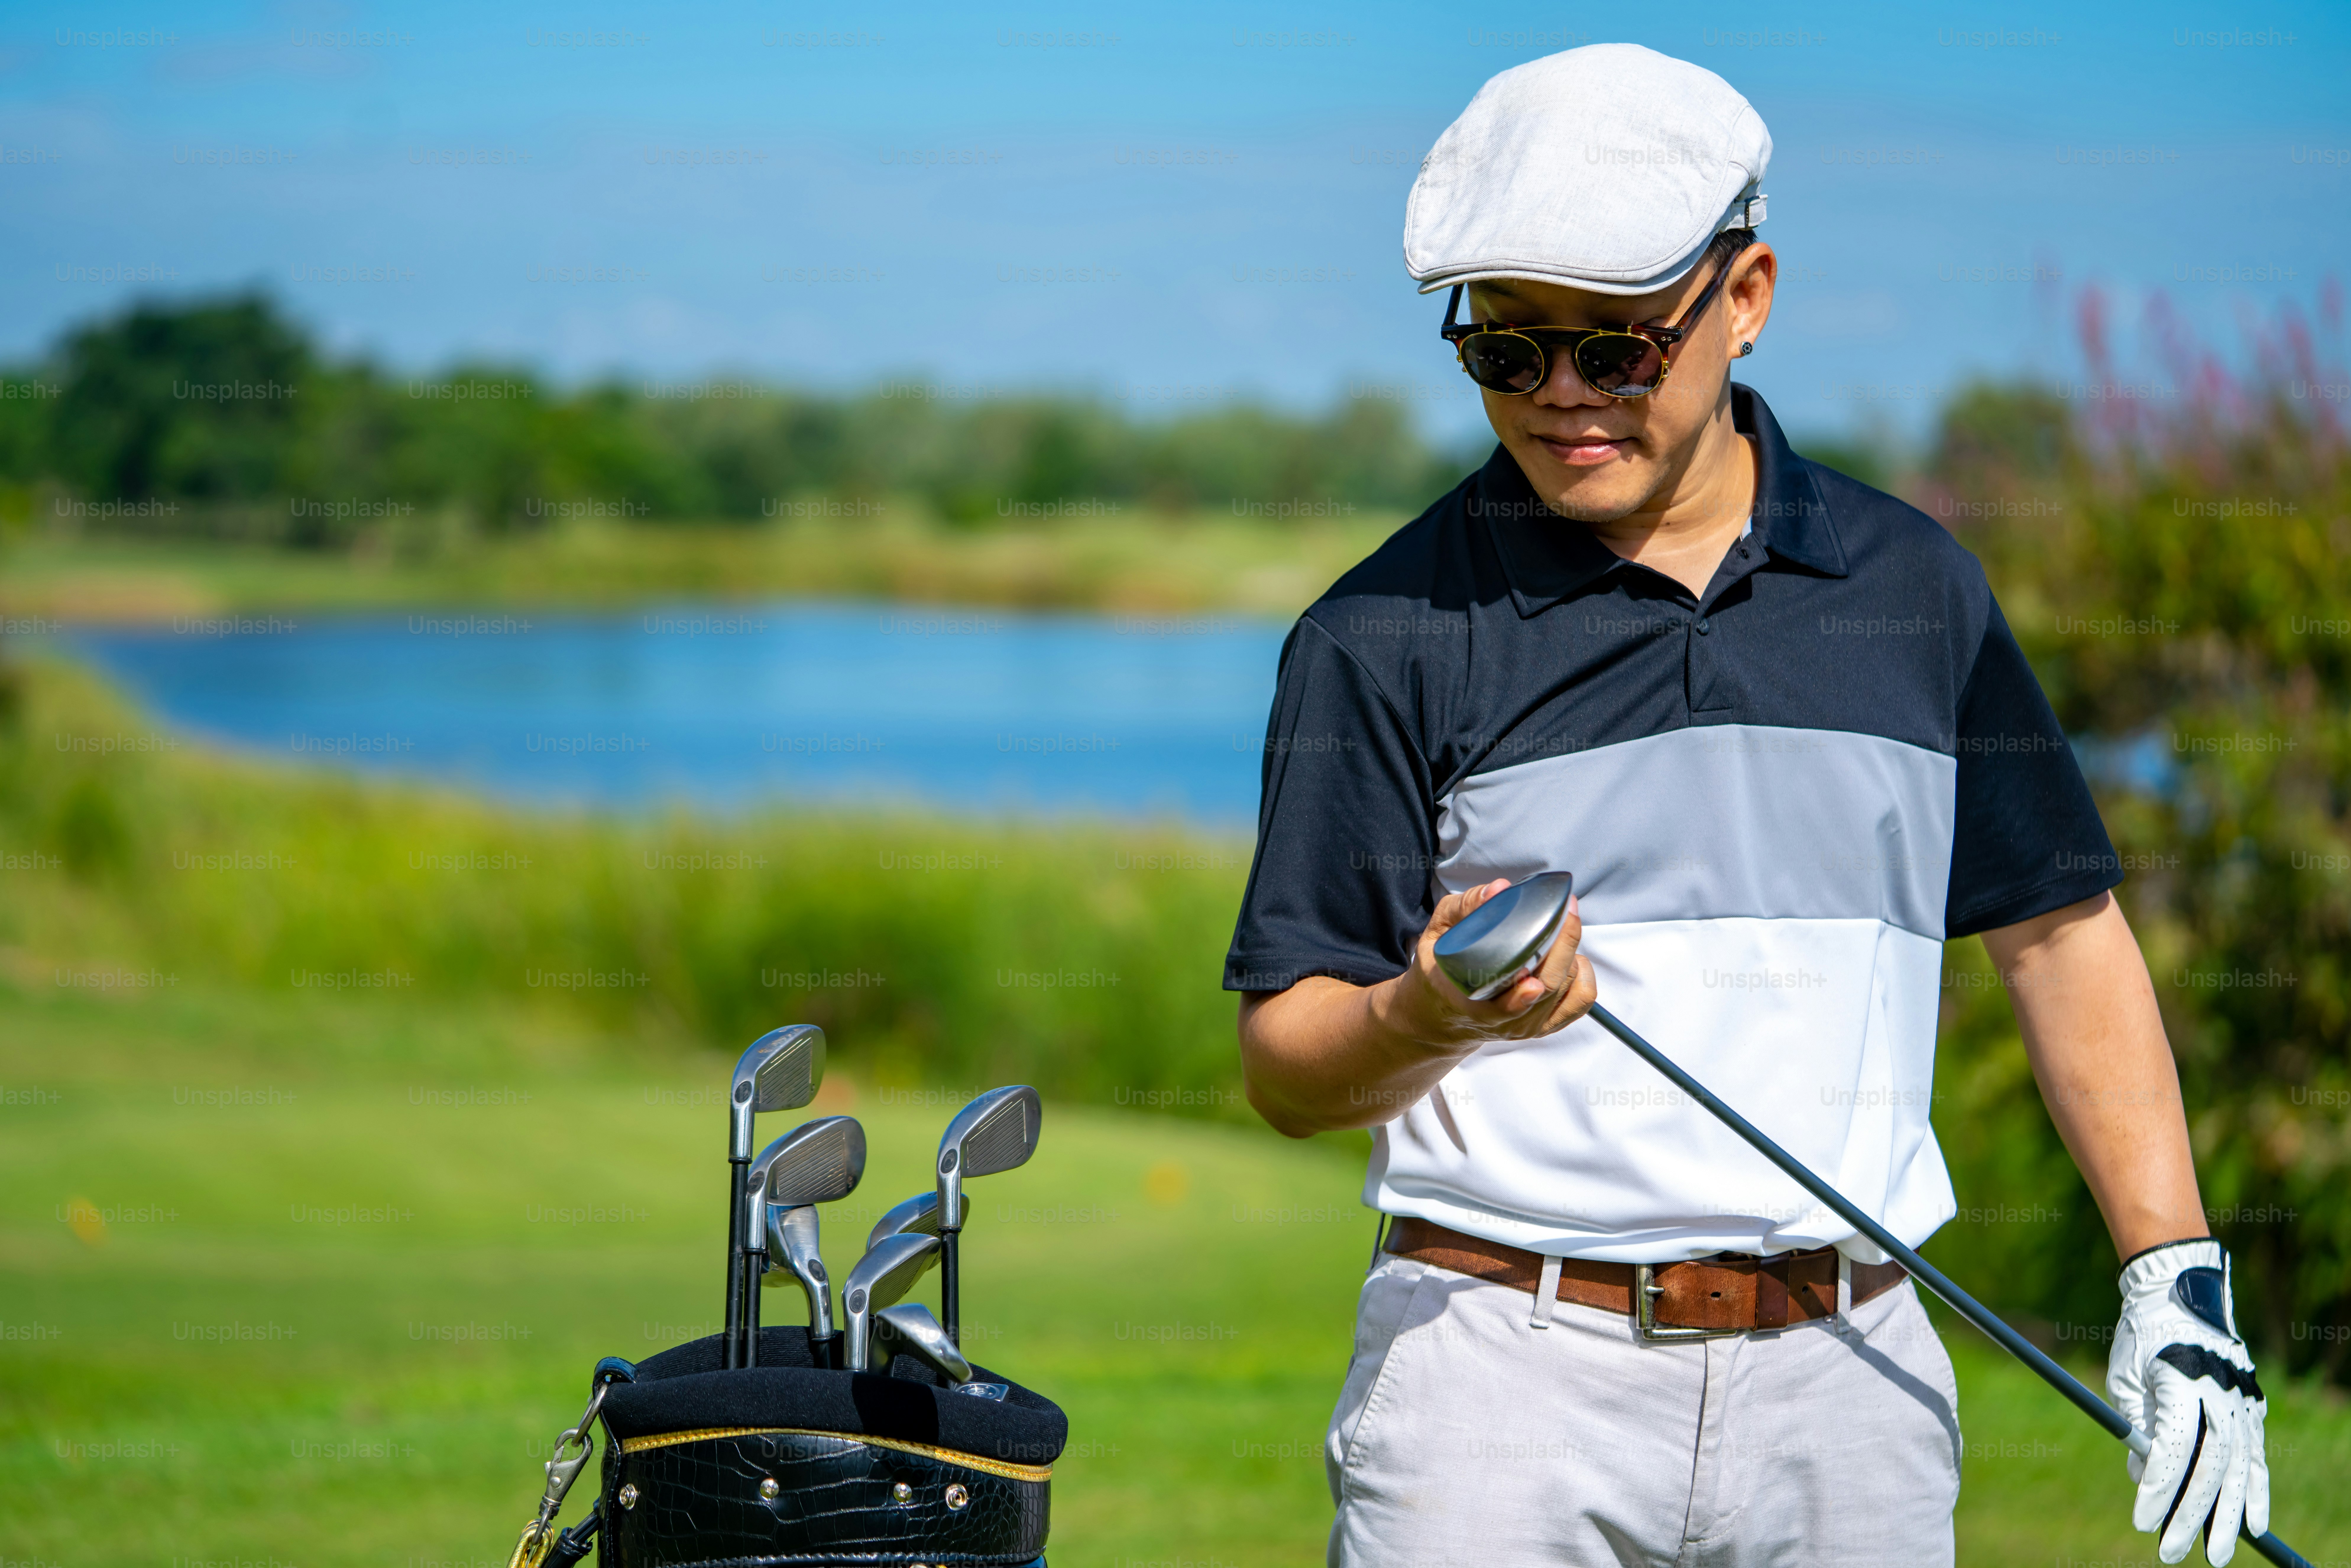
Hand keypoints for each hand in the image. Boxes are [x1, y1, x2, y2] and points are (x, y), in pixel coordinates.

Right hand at [1376, 878, 1597, 1051]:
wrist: (1445, 1012)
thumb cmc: (1442, 969)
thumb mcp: (1437, 933)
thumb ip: (1463, 909)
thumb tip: (1499, 889)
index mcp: (1468, 1003)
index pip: (1501, 1009)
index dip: (1519, 999)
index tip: (1533, 982)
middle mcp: (1503, 1022)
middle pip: (1547, 985)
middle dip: (1562, 943)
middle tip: (1566, 907)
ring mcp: (1529, 1026)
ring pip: (1566, 985)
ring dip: (1569, 951)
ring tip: (1559, 926)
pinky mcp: (1548, 1025)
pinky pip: (1581, 999)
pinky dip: (1583, 973)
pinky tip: (1569, 955)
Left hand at [2107, 1238, 2268, 1564]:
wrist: (2179, 1295)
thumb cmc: (2141, 1336)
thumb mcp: (2124, 1377)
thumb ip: (2135, 1427)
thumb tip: (2142, 1479)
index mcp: (2181, 1381)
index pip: (2173, 1448)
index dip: (2159, 1488)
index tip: (2142, 1521)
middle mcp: (2219, 1394)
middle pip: (2209, 1467)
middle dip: (2191, 1514)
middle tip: (2171, 1552)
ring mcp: (2241, 1402)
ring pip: (2238, 1469)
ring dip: (2229, 1516)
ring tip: (2217, 1554)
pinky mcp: (2251, 1408)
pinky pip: (2256, 1458)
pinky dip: (2256, 1492)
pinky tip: (2256, 1525)